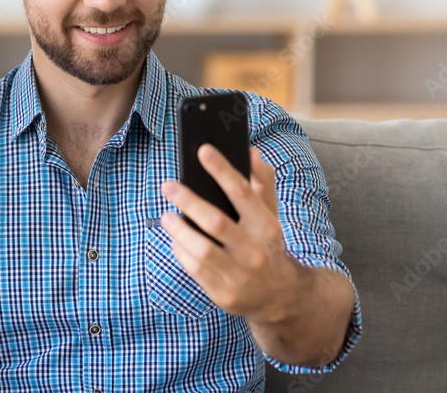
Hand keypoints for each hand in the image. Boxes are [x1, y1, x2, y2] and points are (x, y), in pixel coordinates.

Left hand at [160, 144, 298, 322]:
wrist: (279, 297)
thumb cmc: (266, 246)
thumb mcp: (270, 216)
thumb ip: (262, 184)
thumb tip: (251, 153)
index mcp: (266, 226)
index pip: (243, 193)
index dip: (222, 170)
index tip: (203, 150)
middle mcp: (254, 250)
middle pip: (216, 221)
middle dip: (188, 200)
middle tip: (168, 185)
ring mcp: (239, 275)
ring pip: (201, 249)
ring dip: (179, 229)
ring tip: (167, 216)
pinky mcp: (224, 294)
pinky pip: (194, 269)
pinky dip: (181, 251)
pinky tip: (176, 239)